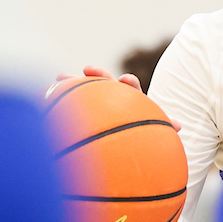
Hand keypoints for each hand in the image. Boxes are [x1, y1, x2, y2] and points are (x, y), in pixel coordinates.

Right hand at [53, 67, 180, 130]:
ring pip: (82, 93)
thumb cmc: (139, 140)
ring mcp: (94, 106)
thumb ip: (161, 125)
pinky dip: (56, 102)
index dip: (128, 83)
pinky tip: (41, 99)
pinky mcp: (80, 114)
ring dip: (71, 85)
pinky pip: (67, 106)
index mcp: (129, 103)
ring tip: (59, 78)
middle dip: (97, 76)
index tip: (125, 80)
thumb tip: (180, 125)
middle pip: (103, 85)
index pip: (129, 88)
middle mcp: (110, 100)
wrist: (124, 151)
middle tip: (89, 70)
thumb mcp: (150, 133)